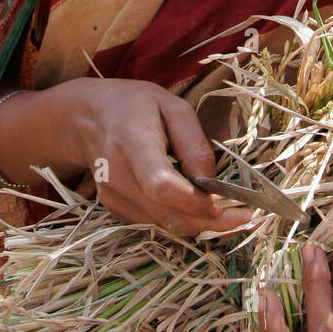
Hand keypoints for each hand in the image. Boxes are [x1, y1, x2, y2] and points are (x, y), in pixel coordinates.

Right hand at [67, 76, 255, 238]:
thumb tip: (212, 183)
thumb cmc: (135, 105)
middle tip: (245, 218)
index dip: (194, 201)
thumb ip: (194, 144)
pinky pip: (154, 223)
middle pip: (167, 215)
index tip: (226, 203)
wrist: (87, 118)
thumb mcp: (172, 107)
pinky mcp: (115, 208)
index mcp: (133, 143)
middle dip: (210, 223)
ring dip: (200, 226)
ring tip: (231, 214)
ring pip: (164, 226)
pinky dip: (181, 221)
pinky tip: (200, 209)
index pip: (160, 185)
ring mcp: (113, 196)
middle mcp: (118, 176)